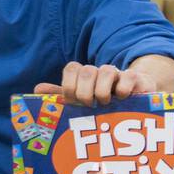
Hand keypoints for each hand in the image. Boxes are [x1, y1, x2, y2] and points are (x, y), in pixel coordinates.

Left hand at [34, 61, 157, 105]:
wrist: (135, 95)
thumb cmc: (103, 99)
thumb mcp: (82, 99)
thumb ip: (61, 95)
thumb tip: (36, 90)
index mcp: (84, 74)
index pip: (72, 68)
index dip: (69, 85)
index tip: (73, 101)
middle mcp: (99, 70)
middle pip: (87, 71)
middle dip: (84, 92)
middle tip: (89, 105)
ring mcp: (118, 73)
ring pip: (107, 71)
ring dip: (102, 92)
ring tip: (105, 104)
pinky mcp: (136, 78)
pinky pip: (128, 78)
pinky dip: (123, 91)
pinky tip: (122, 100)